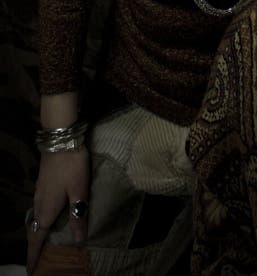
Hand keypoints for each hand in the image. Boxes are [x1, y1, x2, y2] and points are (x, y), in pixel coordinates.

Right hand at [27, 147, 89, 273]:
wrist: (61, 140)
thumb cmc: (72, 167)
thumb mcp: (80, 191)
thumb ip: (78, 215)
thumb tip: (77, 240)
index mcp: (47, 209)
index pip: (37, 237)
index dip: (33, 255)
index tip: (30, 270)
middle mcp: (39, 203)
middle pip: (33, 229)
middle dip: (34, 246)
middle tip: (36, 259)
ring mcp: (38, 192)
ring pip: (35, 218)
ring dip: (37, 232)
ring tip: (42, 243)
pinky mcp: (42, 184)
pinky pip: (37, 208)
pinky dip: (40, 219)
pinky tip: (48, 217)